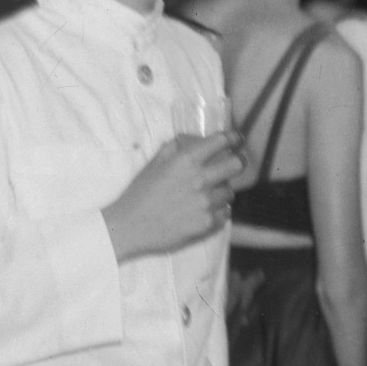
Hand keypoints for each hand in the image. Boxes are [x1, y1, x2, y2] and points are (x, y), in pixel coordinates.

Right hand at [103, 132, 244, 262]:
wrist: (129, 227)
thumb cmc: (140, 194)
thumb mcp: (154, 164)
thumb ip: (175, 149)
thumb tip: (191, 141)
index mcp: (186, 161)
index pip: (221, 141)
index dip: (232, 138)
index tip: (236, 139)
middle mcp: (200, 179)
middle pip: (237, 165)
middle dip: (236, 163)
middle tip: (232, 166)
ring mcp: (205, 202)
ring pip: (230, 191)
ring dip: (221, 192)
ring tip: (206, 196)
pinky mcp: (207, 223)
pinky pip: (224, 212)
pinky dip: (218, 211)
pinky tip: (203, 212)